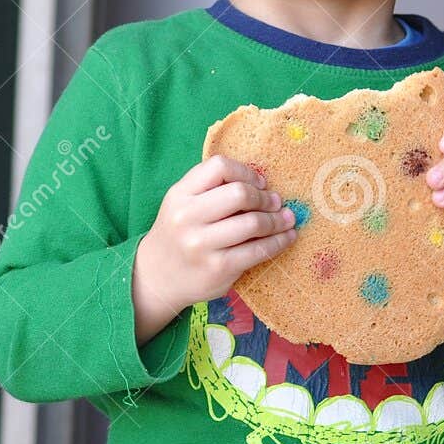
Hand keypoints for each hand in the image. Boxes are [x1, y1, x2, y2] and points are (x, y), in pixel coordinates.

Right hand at [132, 155, 297, 342]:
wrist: (157, 277)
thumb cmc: (177, 234)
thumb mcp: (181, 203)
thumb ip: (209, 188)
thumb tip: (261, 182)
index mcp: (179, 194)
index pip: (219, 167)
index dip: (246, 172)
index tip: (259, 183)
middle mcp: (187, 217)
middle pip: (240, 193)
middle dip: (265, 197)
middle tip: (275, 202)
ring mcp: (202, 244)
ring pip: (253, 223)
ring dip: (278, 220)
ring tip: (286, 219)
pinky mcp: (219, 268)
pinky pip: (259, 250)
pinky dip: (279, 242)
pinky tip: (287, 237)